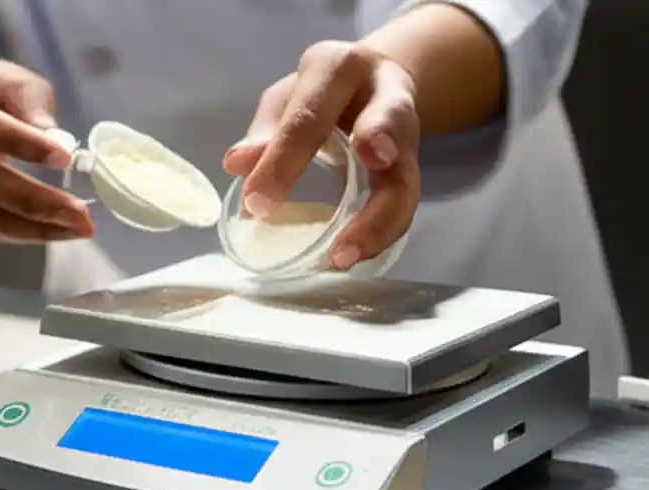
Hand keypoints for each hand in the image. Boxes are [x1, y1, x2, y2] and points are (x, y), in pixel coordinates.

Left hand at [223, 42, 420, 269]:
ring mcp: (408, 131)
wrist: (375, 82)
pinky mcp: (415, 164)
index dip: (283, 160)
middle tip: (332, 236)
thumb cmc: (318, 94)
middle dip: (357, 176)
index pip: (310, 114)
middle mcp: (385, 91)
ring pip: (407, 177)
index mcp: (338, 69)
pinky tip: (355, 256)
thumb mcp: (286, 98)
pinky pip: (406, 202)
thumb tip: (237, 164)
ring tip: (344, 258)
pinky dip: (382, 233)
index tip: (257, 203)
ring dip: (379, 223)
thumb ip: (266, 129)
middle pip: (386, 128)